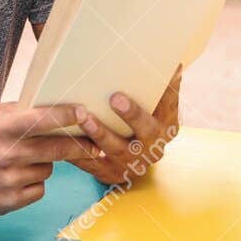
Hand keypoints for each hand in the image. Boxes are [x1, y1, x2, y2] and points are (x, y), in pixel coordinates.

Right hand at [0, 103, 102, 219]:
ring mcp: (10, 180)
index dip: (69, 115)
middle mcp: (8, 155)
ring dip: (44, 163)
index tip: (85, 112)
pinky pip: (38, 189)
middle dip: (79, 144)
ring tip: (22, 161)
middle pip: (58, 148)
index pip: (44, 119)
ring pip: (48, 169)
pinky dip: (33, 183)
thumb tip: (40, 105)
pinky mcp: (9, 202)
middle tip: (93, 143)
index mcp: (1, 129)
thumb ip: (9, 111)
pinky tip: (16, 178)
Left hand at [72, 68, 180, 186]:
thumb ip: (163, 88)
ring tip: (85, 117)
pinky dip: (80, 153)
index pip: (168, 108)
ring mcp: (132, 164)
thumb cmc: (141, 124)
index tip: (154, 79)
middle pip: (147, 132)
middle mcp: (153, 148)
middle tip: (116, 98)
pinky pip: (93, 165)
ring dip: (100, 133)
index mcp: (167, 127)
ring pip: (117, 149)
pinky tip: (67, 139)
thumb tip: (174, 65)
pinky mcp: (110, 175)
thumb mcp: (157, 106)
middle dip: (132, 115)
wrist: (131, 162)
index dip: (164, 95)